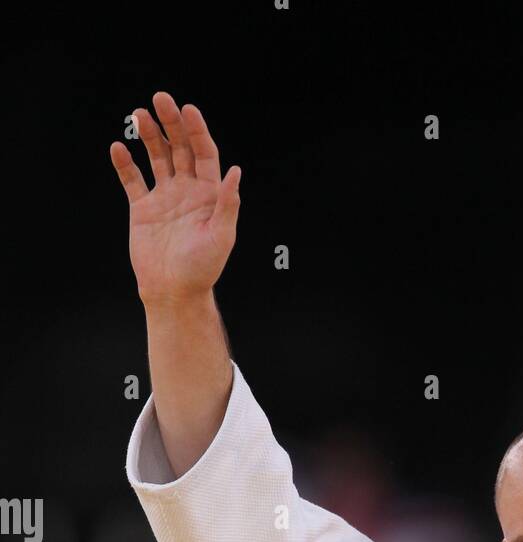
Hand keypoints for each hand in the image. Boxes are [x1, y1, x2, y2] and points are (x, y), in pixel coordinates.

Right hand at [109, 91, 240, 304]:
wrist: (173, 293)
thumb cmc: (202, 269)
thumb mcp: (221, 236)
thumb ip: (227, 203)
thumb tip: (236, 172)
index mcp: (208, 195)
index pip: (204, 153)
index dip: (197, 131)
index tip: (187, 110)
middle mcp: (186, 191)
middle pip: (179, 148)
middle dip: (171, 123)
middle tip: (160, 99)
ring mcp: (164, 198)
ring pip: (156, 158)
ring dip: (149, 136)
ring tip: (138, 115)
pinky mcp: (143, 209)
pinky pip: (132, 180)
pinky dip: (124, 164)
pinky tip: (118, 147)